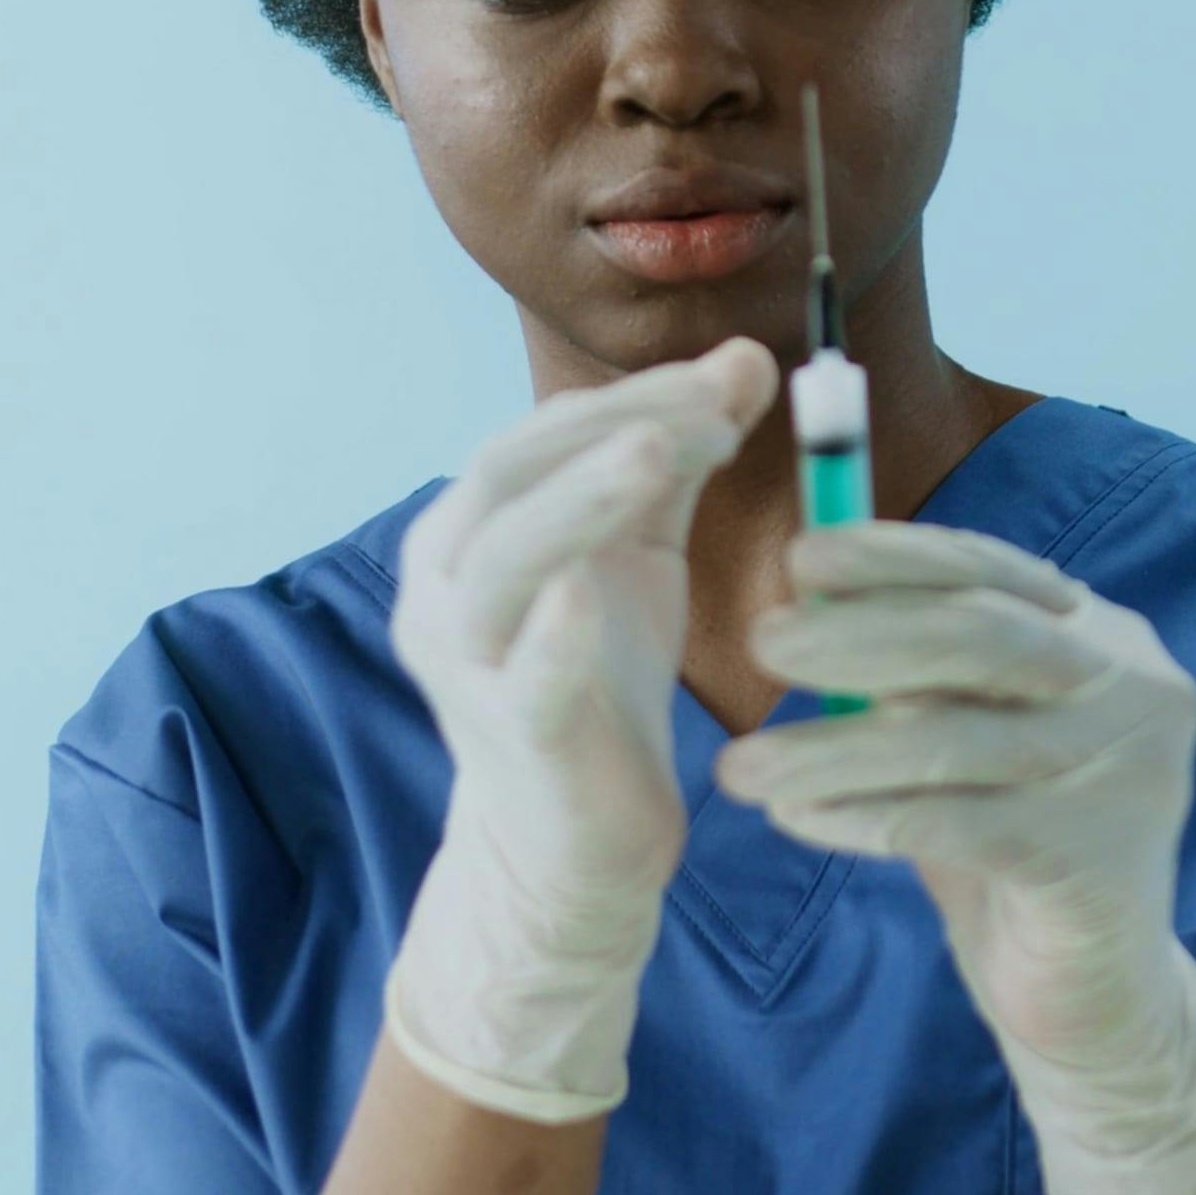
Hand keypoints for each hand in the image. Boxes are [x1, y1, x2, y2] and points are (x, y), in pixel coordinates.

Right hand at [386, 337, 777, 1118]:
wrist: (571, 838)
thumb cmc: (598, 678)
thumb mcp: (644, 552)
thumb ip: (685, 457)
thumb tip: (750, 356)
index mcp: (472, 528)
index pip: (540, 435)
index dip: (632, 398)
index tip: (728, 382)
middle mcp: (446, 584)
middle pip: (507, 476)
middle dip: (604, 430)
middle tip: (702, 405)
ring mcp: (467, 663)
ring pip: (502, 563)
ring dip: (578, 499)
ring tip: (655, 450)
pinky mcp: (512, 737)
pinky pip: (522, 678)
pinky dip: (550, 635)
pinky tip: (586, 596)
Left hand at [715, 519, 1195, 1194]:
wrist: (1095, 996)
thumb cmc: (1010, 847)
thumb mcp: (966, 739)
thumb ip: (917, 676)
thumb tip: (806, 601)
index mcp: (1104, 640)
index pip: (995, 572)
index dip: (898, 556)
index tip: (805, 557)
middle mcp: (1135, 689)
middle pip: (982, 637)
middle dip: (862, 632)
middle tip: (763, 641)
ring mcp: (1128, 774)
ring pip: (956, 740)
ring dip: (833, 747)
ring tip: (740, 767)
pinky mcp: (1098, 859)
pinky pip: (956, 823)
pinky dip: (863, 816)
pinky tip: (796, 818)